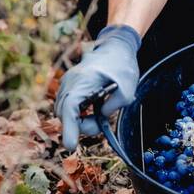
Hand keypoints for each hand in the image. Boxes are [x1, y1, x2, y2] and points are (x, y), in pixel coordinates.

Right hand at [55, 24, 140, 149]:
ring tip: (100, 113)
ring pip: (65, 112)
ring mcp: (67, 83)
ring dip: (80, 120)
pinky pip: (68, 106)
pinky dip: (78, 113)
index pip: (70, 109)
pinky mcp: (69, 86)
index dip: (69, 129)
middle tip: (101, 124)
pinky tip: (93, 107)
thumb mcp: (128, 89)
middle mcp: (70, 82)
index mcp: (83, 81)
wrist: (116, 47)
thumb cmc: (122, 66)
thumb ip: (113, 106)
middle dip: (81, 125)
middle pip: (65, 114)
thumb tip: (100, 116)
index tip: (71, 146)